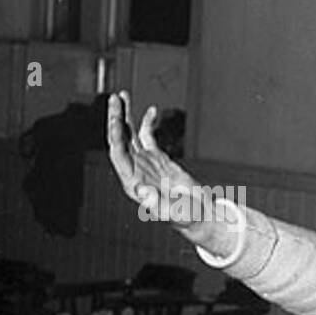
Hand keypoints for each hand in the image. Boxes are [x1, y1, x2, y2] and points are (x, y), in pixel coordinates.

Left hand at [106, 92, 236, 254]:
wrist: (200, 215)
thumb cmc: (186, 217)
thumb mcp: (170, 212)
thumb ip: (154, 203)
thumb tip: (139, 188)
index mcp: (133, 182)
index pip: (118, 154)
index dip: (116, 136)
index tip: (115, 119)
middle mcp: (135, 170)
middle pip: (120, 140)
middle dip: (116, 118)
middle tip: (115, 99)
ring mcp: (146, 163)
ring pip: (131, 135)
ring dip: (125, 116)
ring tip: (122, 96)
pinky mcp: (159, 159)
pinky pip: (148, 137)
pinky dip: (148, 124)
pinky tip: (151, 111)